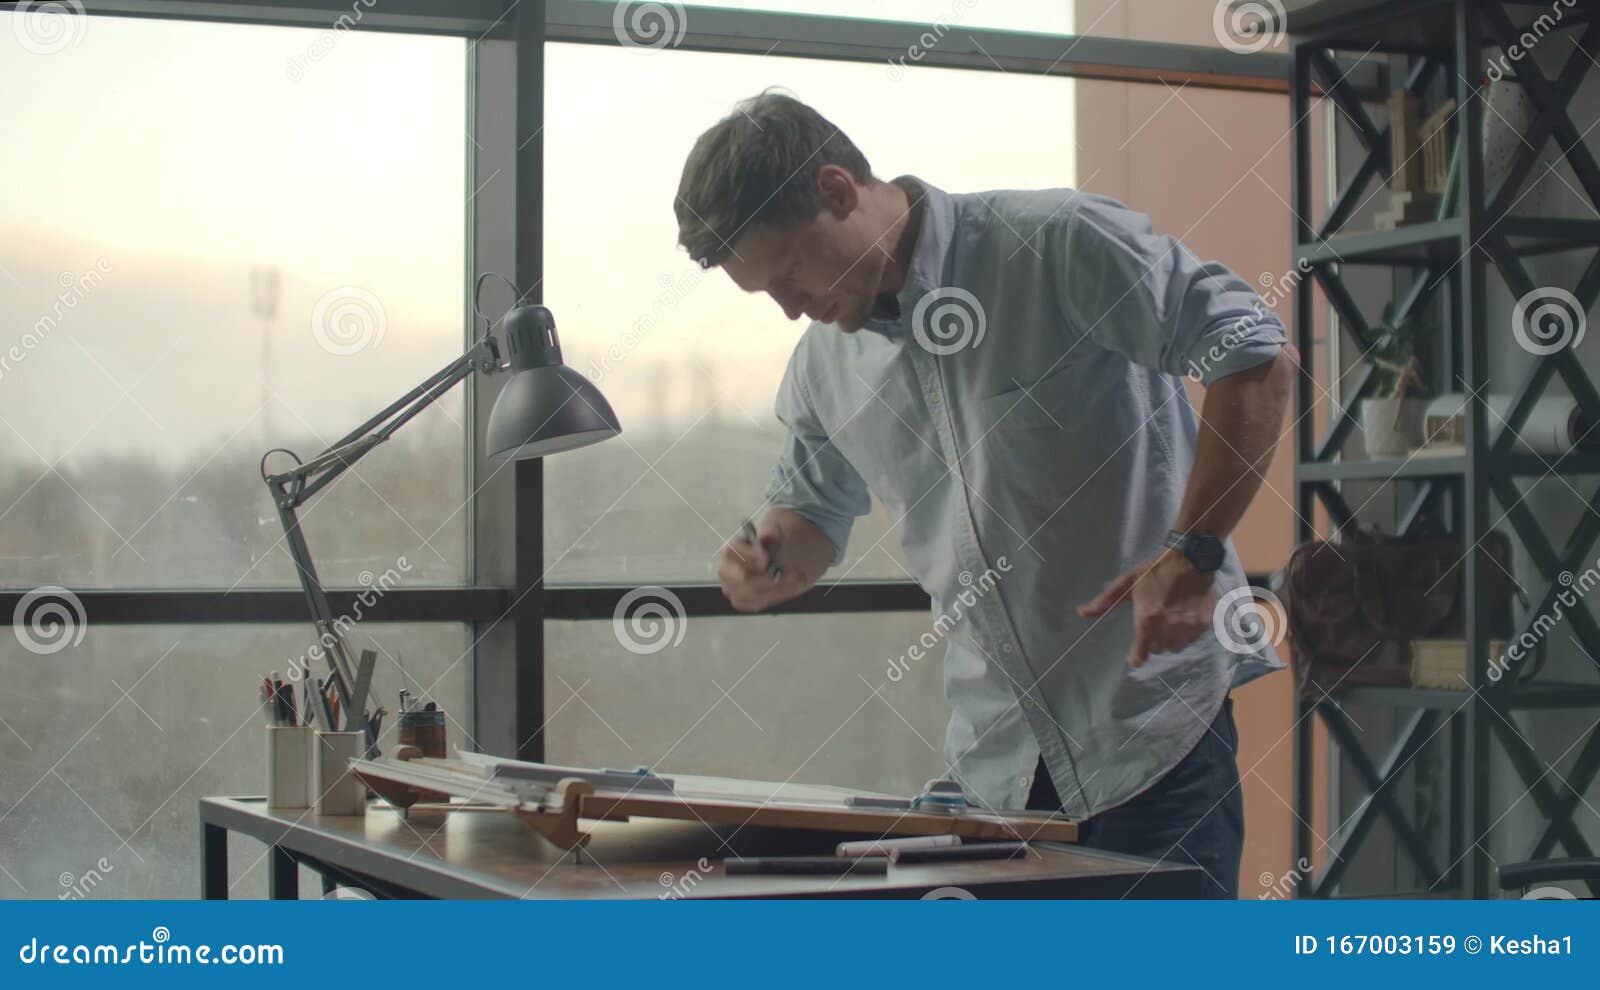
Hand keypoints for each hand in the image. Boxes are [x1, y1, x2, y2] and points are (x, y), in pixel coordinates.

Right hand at [716, 516, 810, 612]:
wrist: (775, 558)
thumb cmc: (770, 545)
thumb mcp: (774, 532)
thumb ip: (771, 533)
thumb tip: (767, 536)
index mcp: (730, 549)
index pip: (732, 551)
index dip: (749, 555)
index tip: (767, 559)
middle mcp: (726, 571)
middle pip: (743, 579)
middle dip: (769, 579)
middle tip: (791, 574)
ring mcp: (733, 588)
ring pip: (754, 594)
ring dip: (780, 588)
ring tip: (800, 578)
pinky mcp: (744, 601)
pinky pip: (760, 602)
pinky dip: (780, 595)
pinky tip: (794, 586)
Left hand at [1078, 549, 1218, 666]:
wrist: (1191, 558)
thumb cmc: (1155, 570)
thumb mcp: (1126, 583)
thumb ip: (1104, 602)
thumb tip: (1081, 612)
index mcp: (1147, 619)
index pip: (1140, 655)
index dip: (1136, 656)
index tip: (1134, 655)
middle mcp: (1168, 626)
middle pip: (1158, 650)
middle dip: (1153, 641)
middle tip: (1154, 622)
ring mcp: (1189, 626)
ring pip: (1175, 647)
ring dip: (1170, 638)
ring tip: (1169, 619)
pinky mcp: (1204, 623)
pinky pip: (1192, 639)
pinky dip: (1186, 633)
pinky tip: (1184, 616)